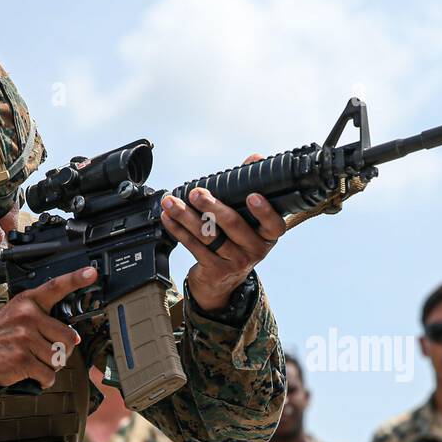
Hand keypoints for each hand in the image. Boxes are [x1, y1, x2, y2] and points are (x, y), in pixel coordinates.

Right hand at [0, 266, 95, 387]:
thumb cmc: (0, 335)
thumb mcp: (17, 315)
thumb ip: (44, 319)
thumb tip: (75, 337)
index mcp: (28, 302)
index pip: (55, 287)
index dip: (75, 279)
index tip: (91, 273)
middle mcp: (27, 316)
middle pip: (69, 338)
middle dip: (63, 350)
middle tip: (45, 351)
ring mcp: (24, 337)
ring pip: (59, 358)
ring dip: (51, 366)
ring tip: (33, 359)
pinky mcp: (22, 359)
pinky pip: (49, 375)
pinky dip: (43, 380)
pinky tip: (30, 373)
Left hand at [162, 155, 287, 313]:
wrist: (223, 282)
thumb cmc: (236, 240)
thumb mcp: (248, 219)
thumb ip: (248, 188)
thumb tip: (255, 159)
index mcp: (267, 235)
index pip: (274, 224)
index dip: (264, 210)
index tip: (252, 196)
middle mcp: (254, 250)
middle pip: (233, 225)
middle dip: (212, 207)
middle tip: (196, 193)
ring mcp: (235, 262)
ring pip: (209, 236)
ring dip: (187, 216)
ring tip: (171, 202)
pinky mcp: (215, 270)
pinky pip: (194, 247)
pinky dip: (178, 230)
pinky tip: (168, 218)